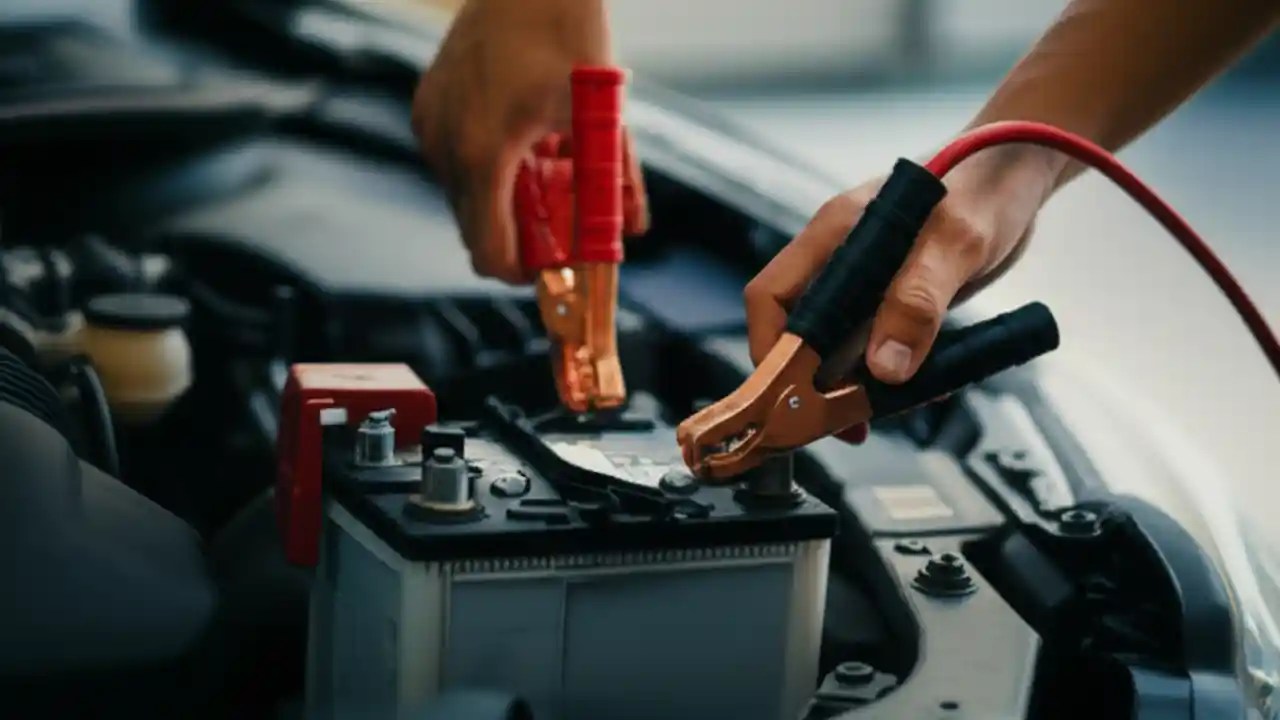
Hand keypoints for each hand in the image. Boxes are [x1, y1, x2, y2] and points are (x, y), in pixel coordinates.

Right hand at [412, 0, 648, 282]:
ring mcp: (430, 123)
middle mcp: (445, 143)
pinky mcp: (427, 106)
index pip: (489, 252)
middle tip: (559, 225)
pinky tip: (524, 143)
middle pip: (475, 229)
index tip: (552, 270)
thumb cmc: (567, 32)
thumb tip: (629, 230)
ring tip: (547, 171)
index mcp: (484, 154)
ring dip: (504, 200)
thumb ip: (611, 179)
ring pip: (464, 196)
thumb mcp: (600, 113)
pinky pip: (454, 162)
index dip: (522, 273)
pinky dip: (487, 169)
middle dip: (518, 237)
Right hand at [743, 145, 1059, 440]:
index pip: (771, 296)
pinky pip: (880, 345)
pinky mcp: (895, 298)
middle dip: (816, 383)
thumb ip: (918, 301)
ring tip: (886, 413)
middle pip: (802, 331)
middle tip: (846, 424)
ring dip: (859, 385)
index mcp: (834, 234)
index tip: (787, 395)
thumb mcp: (956, 242)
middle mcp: (841, 260)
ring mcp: (867, 281)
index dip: (769, 348)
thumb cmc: (985, 184)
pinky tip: (923, 387)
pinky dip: (894, 374)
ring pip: (841, 346)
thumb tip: (886, 368)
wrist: (1020, 168)